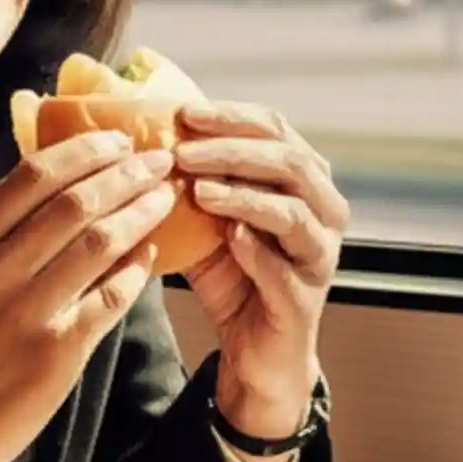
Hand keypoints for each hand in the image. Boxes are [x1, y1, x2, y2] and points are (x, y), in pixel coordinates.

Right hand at [0, 130, 174, 461]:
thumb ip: (3, 231)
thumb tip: (68, 183)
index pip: (32, 177)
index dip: (84, 151)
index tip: (118, 139)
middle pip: (73, 203)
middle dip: (125, 174)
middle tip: (158, 161)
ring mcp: (25, 311)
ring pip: (99, 243)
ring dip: (141, 213)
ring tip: (165, 198)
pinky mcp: (55, 350)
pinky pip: (110, 296)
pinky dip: (136, 271)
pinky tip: (150, 255)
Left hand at [174, 101, 349, 461]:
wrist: (254, 348)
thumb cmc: (231, 275)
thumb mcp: (206, 220)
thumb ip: (191, 181)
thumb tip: (138, 139)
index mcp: (301, 180)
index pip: (274, 128)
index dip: (232, 116)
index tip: (184, 113)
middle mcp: (323, 210)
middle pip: (290, 162)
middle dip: (233, 151)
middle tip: (183, 152)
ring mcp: (319, 255)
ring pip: (293, 212)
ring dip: (243, 195)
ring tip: (198, 190)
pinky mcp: (306, 299)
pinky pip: (285, 270)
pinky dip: (257, 250)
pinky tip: (228, 238)